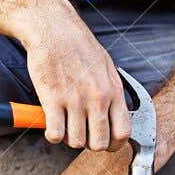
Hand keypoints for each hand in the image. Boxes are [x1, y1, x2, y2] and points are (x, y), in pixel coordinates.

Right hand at [14, 0, 130, 152]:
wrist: (53, 29)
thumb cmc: (78, 45)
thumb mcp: (106, 67)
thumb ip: (112, 92)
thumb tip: (115, 114)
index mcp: (113, 91)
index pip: (123, 133)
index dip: (114, 144)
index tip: (104, 142)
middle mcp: (97, 99)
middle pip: (99, 143)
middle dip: (89, 143)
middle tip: (81, 133)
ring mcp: (74, 100)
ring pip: (76, 142)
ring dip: (69, 138)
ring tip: (65, 124)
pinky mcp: (52, 99)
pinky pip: (55, 134)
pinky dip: (52, 135)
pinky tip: (51, 124)